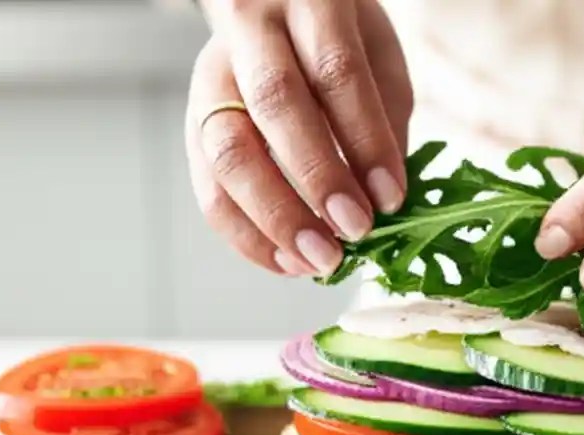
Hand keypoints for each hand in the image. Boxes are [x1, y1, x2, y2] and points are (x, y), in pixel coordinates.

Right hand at [185, 0, 412, 276]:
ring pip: (227, 151)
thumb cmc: (337, 40)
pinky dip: (247, 235)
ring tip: (317, 259)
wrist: (271, 7)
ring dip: (274, 218)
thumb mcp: (377, 58)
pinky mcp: (193, 123)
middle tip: (352, 232)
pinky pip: (208, 188)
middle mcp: (249, 32)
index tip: (390, 198)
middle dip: (316, 178)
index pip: (335, 72)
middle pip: (274, 104)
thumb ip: (382, 122)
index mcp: (308, 2)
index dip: (365, 140)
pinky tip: (285, 261)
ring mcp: (212, 77)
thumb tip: (385, 202)